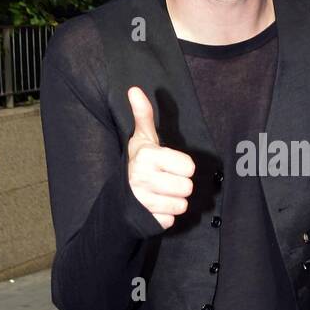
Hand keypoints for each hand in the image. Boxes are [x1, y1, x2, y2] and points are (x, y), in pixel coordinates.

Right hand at [126, 86, 194, 229]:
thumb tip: (135, 89)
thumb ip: (143, 115)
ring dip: (174, 201)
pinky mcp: (146, 220)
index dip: (182, 166)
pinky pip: (171, 220)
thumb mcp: (142, 139)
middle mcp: (142, 178)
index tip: (168, 165)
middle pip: (187, 187)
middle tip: (165, 181)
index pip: (189, 166)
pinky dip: (166, 215)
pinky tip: (155, 207)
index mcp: (147, 156)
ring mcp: (143, 201)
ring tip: (161, 194)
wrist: (120, 192)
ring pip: (182, 205)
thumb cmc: (139, 162)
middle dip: (180, 185)